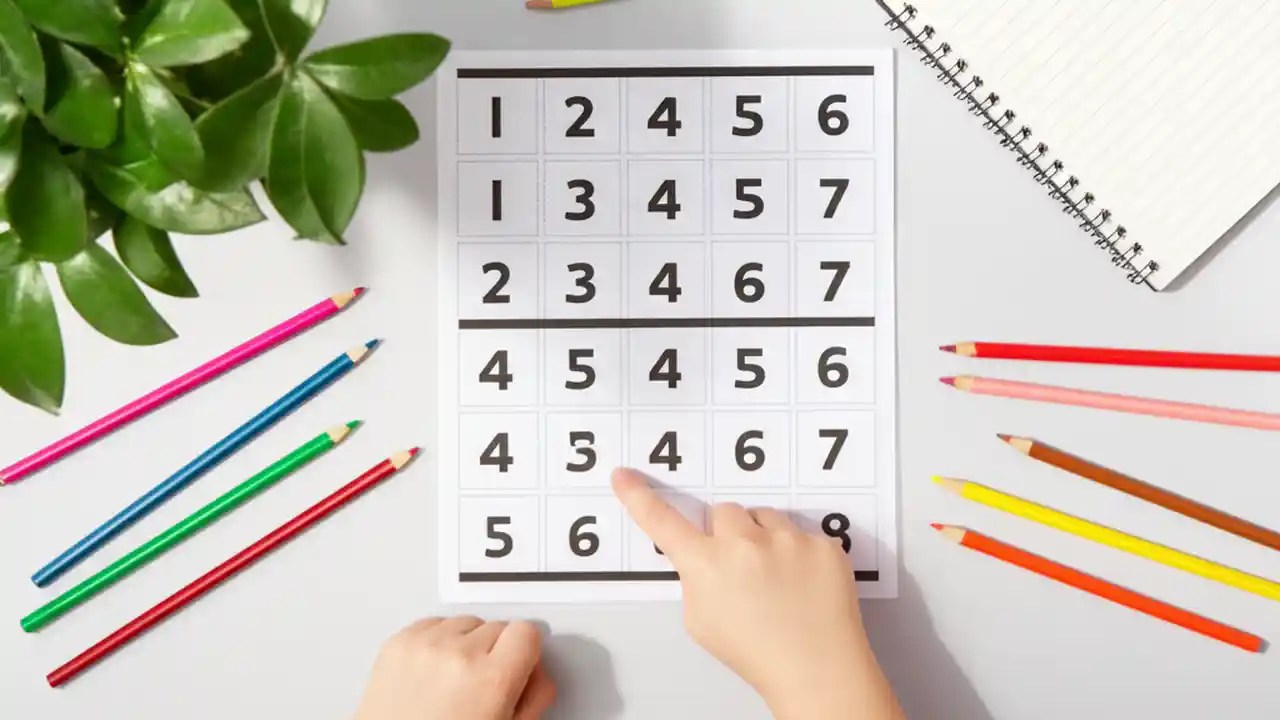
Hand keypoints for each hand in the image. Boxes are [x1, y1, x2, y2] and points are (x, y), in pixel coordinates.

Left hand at [355, 616, 555, 719]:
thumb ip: (533, 695)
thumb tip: (536, 671)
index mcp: (491, 679)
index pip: (527, 632)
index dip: (525, 652)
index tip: (518, 665)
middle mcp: (457, 655)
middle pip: (497, 626)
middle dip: (495, 652)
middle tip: (483, 685)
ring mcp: (424, 645)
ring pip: (465, 622)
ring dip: (465, 645)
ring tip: (454, 681)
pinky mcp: (397, 643)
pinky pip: (432, 624)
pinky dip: (436, 642)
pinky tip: (433, 673)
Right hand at [612, 468, 902, 719]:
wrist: (816, 669)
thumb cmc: (756, 653)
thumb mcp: (701, 621)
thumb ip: (696, 578)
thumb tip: (706, 559)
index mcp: (706, 565)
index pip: (663, 522)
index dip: (639, 497)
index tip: (624, 477)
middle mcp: (744, 543)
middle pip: (724, 513)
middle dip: (727, 533)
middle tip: (740, 567)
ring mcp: (787, 539)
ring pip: (765, 516)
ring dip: (764, 537)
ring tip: (776, 578)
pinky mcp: (821, 543)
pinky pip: (802, 533)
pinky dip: (800, 553)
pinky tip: (803, 583)